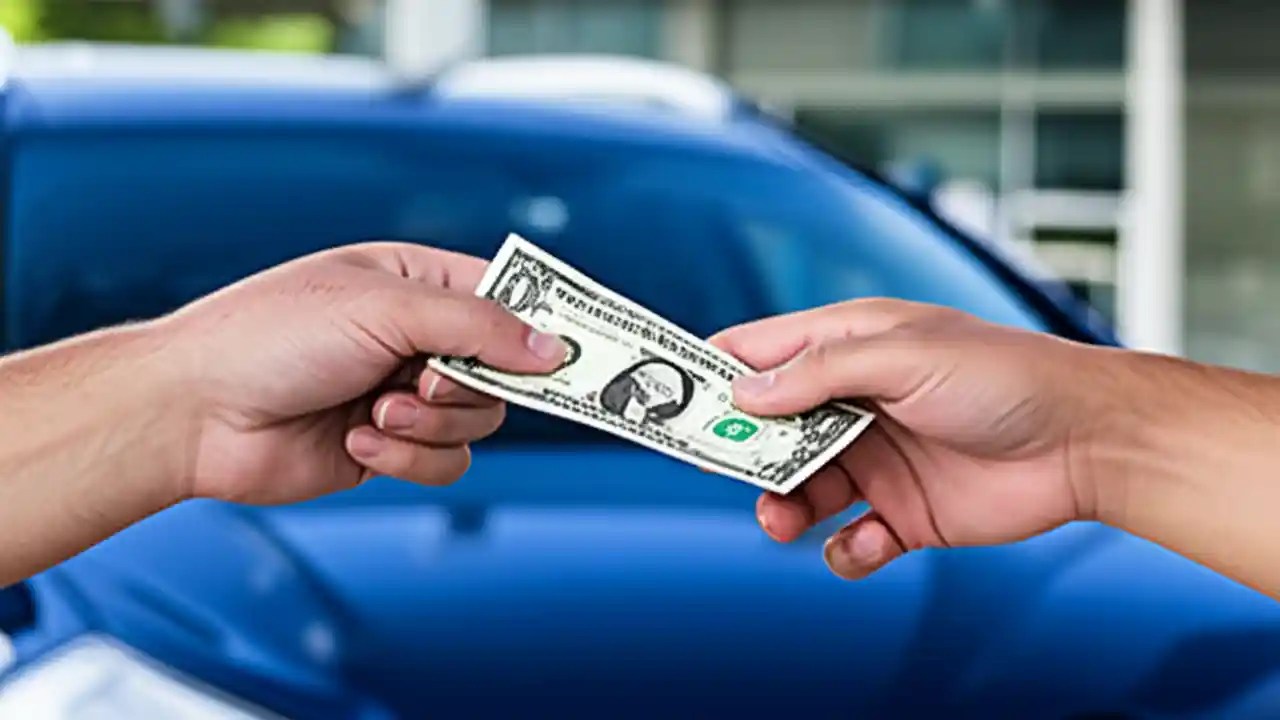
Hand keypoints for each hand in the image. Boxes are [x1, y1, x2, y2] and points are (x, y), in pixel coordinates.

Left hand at [160, 243, 565, 503]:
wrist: (193, 414)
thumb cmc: (272, 337)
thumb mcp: (384, 309)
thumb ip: (478, 326)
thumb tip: (554, 348)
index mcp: (414, 281)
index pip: (505, 295)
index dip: (543, 323)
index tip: (584, 352)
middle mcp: (415, 337)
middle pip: (503, 369)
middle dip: (465, 384)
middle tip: (421, 381)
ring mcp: (404, 394)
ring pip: (478, 422)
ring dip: (430, 424)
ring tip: (374, 412)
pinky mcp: (389, 448)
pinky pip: (445, 462)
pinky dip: (407, 457)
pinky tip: (356, 441)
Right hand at [711, 299, 1130, 579]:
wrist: (1087, 443)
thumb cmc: (1003, 376)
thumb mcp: (903, 355)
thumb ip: (820, 372)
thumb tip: (745, 390)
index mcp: (849, 349)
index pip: (761, 353)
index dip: (714, 372)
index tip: (667, 395)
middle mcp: (854, 404)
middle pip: (768, 429)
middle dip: (741, 452)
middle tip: (720, 469)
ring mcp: (876, 461)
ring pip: (798, 490)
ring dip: (780, 506)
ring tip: (782, 518)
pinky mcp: (903, 515)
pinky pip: (848, 541)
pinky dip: (844, 551)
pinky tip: (866, 543)